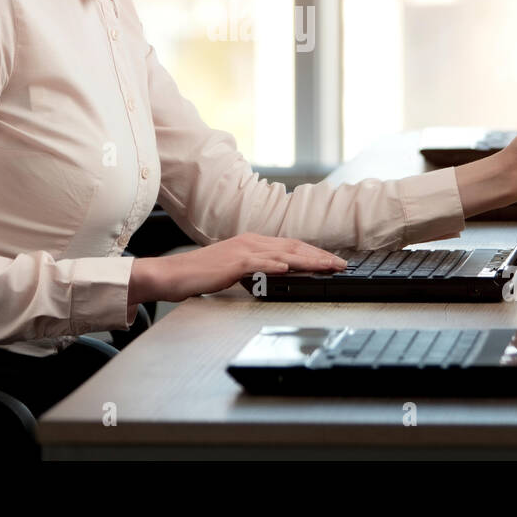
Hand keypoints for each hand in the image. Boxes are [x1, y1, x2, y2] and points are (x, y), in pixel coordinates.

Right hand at [128, 233, 348, 303]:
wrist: (175, 274)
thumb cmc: (202, 274)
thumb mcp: (236, 269)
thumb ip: (256, 269)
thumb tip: (278, 274)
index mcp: (253, 242)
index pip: (291, 246)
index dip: (314, 253)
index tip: (332, 261)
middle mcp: (251, 242)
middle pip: (294, 247)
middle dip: (320, 256)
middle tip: (341, 264)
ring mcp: (243, 251)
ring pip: (283, 254)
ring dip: (308, 260)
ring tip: (327, 266)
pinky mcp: (233, 263)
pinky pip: (258, 264)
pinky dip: (275, 265)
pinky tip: (289, 268)